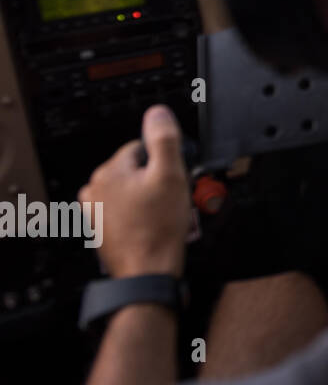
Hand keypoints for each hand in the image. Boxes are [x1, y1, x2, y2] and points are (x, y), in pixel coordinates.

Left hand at [79, 105, 191, 278]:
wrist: (147, 271)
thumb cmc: (157, 229)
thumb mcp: (171, 175)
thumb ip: (164, 139)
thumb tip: (157, 113)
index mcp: (108, 172)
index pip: (142, 148)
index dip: (164, 162)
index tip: (174, 178)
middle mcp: (95, 189)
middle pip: (136, 170)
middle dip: (156, 181)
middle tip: (171, 199)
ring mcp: (95, 211)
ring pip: (132, 191)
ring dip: (148, 198)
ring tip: (163, 215)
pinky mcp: (101, 229)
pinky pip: (126, 210)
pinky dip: (139, 215)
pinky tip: (152, 226)